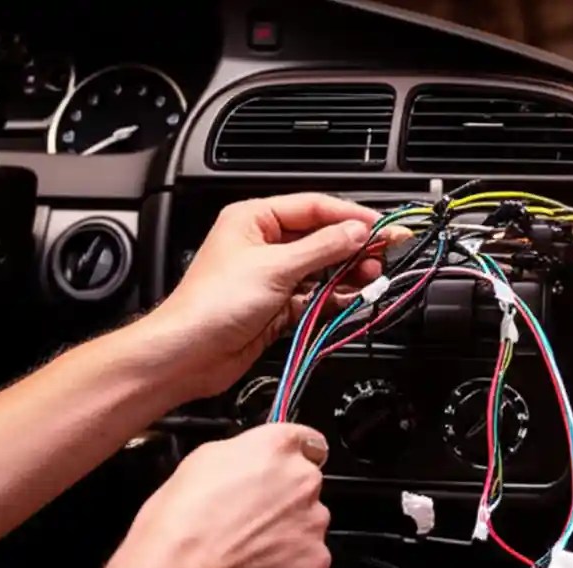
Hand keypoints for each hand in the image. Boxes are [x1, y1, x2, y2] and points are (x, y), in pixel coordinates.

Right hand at [105, 423, 332, 567]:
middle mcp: (303, 480)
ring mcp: (314, 521)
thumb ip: (243, 455)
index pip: (310, 442)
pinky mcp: (316, 559)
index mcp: (277, 447)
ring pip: (309, 524)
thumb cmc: (180, 522)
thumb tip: (250, 463)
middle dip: (285, 501)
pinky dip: (291, 565)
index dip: (295, 458)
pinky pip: (309, 559)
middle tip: (251, 519)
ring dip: (288, 533)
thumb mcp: (202, 461)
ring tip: (248, 549)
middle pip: (306, 486)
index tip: (284, 471)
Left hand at [139, 193, 387, 399]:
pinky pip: (315, 296)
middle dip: (353, 246)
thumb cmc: (212, 304)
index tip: (382, 226)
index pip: (313, 207)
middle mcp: (264, 244)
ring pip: (322, 268)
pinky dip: (335, 298)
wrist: (188, 354)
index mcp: (254, 219)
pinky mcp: (277, 307)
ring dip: (348, 273)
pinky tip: (353, 298)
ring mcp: (272, 276)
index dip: (350, 215)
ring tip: (372, 277)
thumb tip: (357, 231)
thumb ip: (322, 248)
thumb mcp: (275, 267)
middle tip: (384, 254)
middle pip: (321, 237)